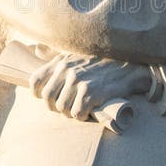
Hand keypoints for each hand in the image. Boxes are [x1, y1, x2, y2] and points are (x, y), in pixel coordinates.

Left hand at [28, 53, 151, 119]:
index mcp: (61, 61)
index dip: (39, 94)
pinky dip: (83, 116)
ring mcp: (78, 80)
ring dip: (71, 113)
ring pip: (62, 108)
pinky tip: (90, 111)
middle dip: (57, 107)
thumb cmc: (103, 62)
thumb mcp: (77, 52)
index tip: (50, 99)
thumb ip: (56, 53)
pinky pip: (77, 113)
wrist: (129, 67)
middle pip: (48, 98)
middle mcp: (67, 69)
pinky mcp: (91, 92)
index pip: (36, 81)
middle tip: (69, 108)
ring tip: (82, 108)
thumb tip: (37, 49)